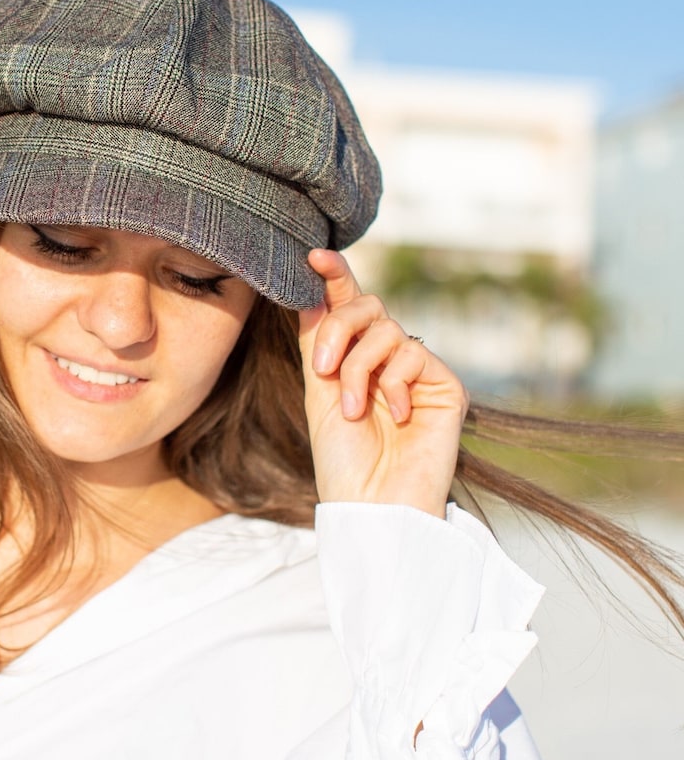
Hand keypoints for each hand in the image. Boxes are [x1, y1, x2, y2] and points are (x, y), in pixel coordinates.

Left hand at [297, 250, 468, 516]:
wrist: (373, 504)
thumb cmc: (341, 459)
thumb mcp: (317, 392)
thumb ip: (318, 340)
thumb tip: (313, 290)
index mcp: (352, 358)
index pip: (346, 306)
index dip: (335, 276)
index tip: (314, 255)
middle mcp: (386, 359)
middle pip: (366, 307)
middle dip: (339, 329)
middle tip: (322, 369)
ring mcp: (417, 371)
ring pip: (387, 329)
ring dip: (359, 367)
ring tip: (353, 409)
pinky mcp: (445, 386)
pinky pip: (414, 355)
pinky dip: (393, 384)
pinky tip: (395, 416)